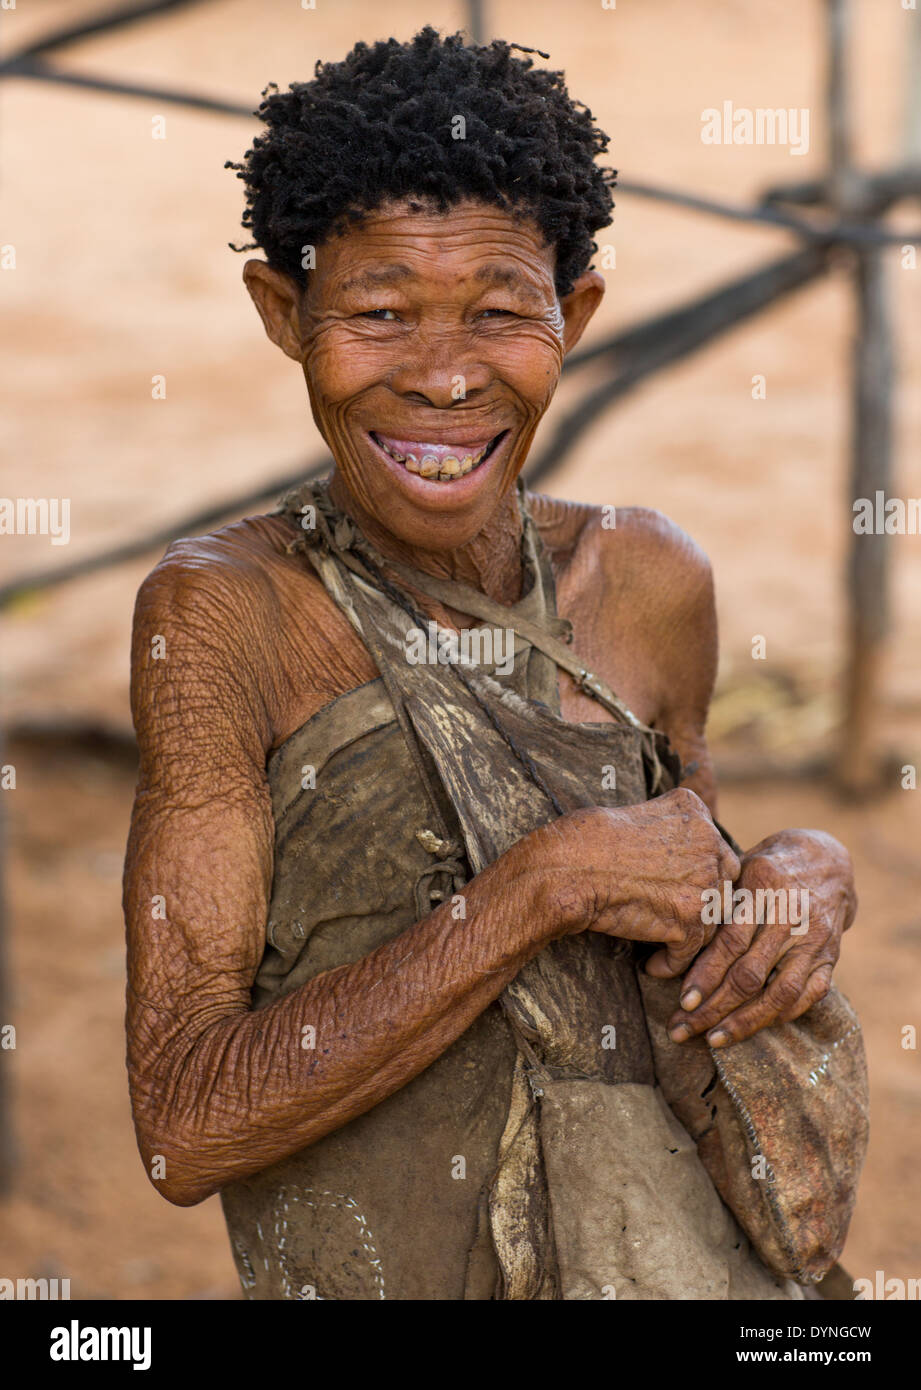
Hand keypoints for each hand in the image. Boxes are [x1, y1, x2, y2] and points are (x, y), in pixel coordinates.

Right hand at [550, 787, 740, 973]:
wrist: (565, 869)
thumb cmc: (584, 841)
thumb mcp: (636, 813)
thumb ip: (668, 829)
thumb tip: (675, 853)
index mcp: (693, 811)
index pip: (716, 848)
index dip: (701, 872)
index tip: (678, 888)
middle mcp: (708, 842)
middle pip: (725, 882)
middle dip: (703, 902)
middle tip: (676, 918)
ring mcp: (703, 882)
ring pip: (713, 918)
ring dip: (690, 934)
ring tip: (663, 945)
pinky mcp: (689, 920)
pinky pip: (691, 950)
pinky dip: (672, 962)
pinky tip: (652, 964)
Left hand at [662, 828, 855, 1047]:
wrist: (825, 861)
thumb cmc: (762, 869)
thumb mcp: (736, 872)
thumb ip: (710, 910)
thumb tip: (659, 960)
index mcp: (763, 887)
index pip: (731, 942)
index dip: (705, 975)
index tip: (682, 1001)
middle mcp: (792, 916)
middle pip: (750, 974)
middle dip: (714, 1007)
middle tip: (682, 1028)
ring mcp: (815, 940)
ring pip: (780, 992)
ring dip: (744, 1022)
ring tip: (713, 1040)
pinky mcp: (830, 958)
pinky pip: (808, 996)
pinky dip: (780, 1015)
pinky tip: (752, 1029)